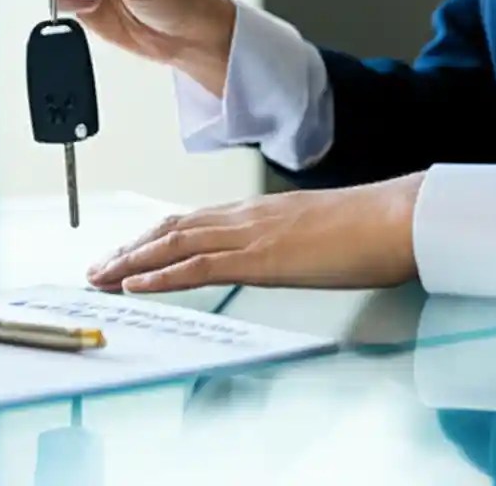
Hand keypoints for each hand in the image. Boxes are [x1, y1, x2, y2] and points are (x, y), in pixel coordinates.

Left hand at [86, 173, 424, 292]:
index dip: (155, 236)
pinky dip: (160, 276)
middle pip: (172, 229)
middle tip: (98, 266)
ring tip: (101, 276)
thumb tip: (288, 252)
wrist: (397, 217)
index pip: (193, 221)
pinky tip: (134, 284)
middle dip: (130, 248)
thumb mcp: (321, 230)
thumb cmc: (372, 226)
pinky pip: (197, 267)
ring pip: (173, 244)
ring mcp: (249, 236)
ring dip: (131, 261)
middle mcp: (245, 217)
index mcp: (259, 211)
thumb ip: (293, 239)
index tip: (130, 249)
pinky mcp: (258, 259)